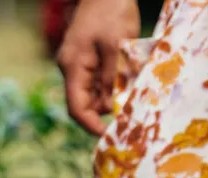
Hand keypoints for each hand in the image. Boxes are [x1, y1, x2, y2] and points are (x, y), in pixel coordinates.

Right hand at [56, 0, 139, 135]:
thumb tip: (113, 106)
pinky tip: (130, 79)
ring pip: (95, 91)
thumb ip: (113, 77)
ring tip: (135, 93)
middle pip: (86, 102)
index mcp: (73, 67)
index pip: (77, 108)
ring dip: (113, 95)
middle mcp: (72, 69)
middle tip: (132, 113)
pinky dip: (115, 83)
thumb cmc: (110, 12)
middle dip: (107, 110)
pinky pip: (100, 79)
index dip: (91, 125)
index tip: (110, 135)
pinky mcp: (89, 57)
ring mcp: (80, 63)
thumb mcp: (116, 45)